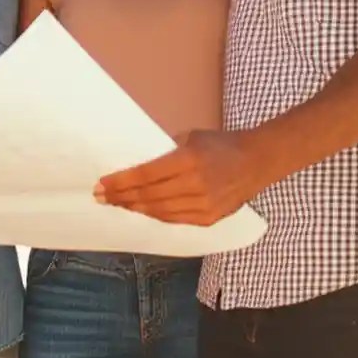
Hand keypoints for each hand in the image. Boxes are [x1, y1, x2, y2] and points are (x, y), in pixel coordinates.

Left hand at [94, 130, 270, 225]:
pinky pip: (174, 219)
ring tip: (116, 204)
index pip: (145, 175)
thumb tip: (136, 163)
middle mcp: (195, 185)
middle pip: (148, 195)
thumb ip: (164, 150)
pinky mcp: (209, 218)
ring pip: (159, 211)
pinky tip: (140, 210)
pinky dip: (154, 215)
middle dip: (121, 197)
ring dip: (134, 208)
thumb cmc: (219, 145)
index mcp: (189, 160)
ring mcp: (203, 205)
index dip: (120, 182)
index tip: (101, 184)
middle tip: (100, 196)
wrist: (256, 162)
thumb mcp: (190, 137)